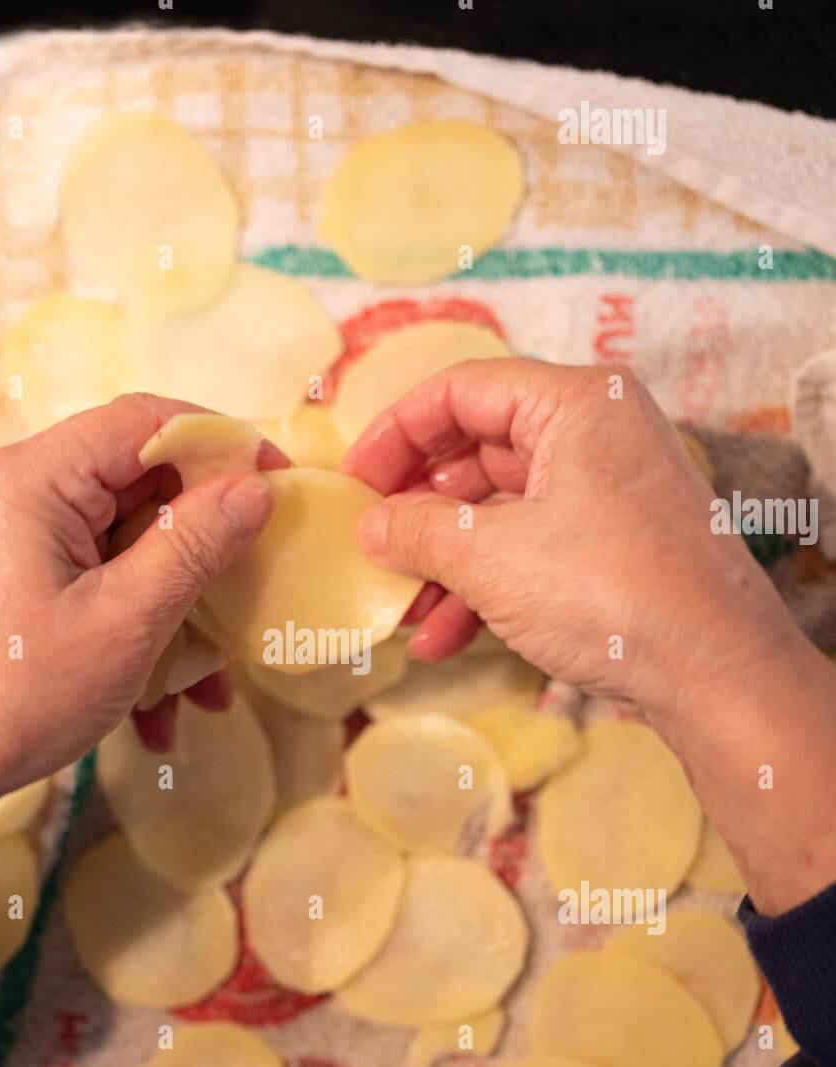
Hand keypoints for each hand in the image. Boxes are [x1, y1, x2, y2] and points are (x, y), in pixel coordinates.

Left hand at [0, 394, 276, 920]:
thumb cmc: (11, 695)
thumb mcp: (124, 621)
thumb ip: (194, 546)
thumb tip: (255, 488)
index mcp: (36, 480)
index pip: (145, 422)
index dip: (222, 444)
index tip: (279, 482)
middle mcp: (22, 495)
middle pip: (141, 486)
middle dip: (202, 550)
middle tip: (250, 591)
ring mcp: (20, 542)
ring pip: (129, 548)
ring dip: (176, 612)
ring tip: (203, 684)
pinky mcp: (22, 586)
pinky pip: (101, 587)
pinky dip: (139, 636)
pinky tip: (159, 708)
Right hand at [345, 358, 797, 718]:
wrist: (715, 673)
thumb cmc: (610, 593)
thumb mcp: (491, 558)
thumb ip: (418, 532)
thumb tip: (370, 527)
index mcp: (576, 402)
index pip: (461, 390)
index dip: (395, 432)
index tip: (352, 482)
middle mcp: (596, 433)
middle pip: (478, 451)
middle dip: (418, 510)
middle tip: (371, 547)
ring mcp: (609, 491)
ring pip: (501, 509)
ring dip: (445, 560)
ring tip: (404, 609)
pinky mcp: (615, 544)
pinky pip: (531, 547)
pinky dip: (485, 586)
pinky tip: (446, 638)